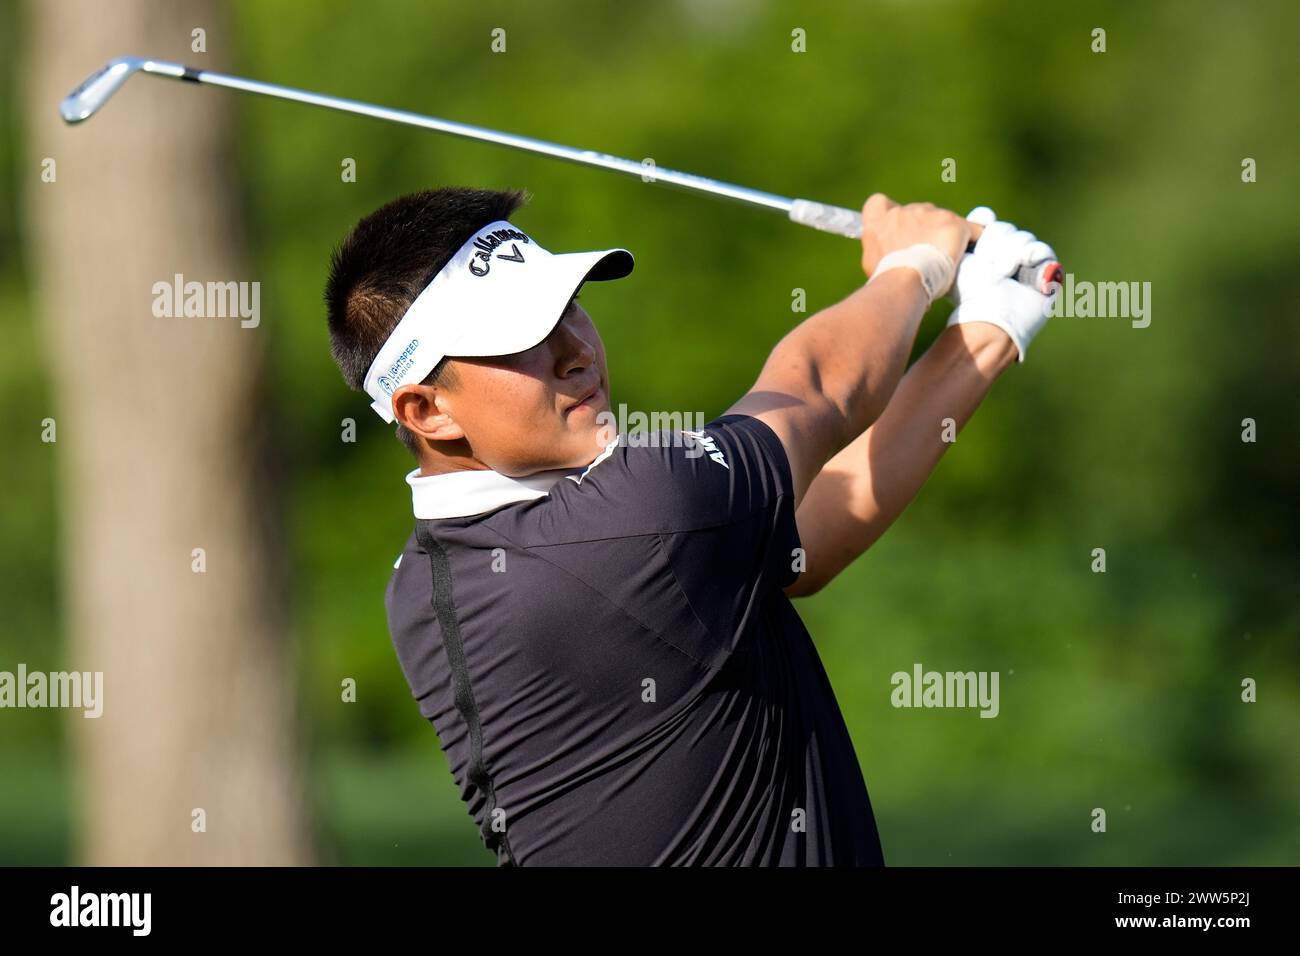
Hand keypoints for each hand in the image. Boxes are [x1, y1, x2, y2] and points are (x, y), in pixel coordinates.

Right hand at [859, 193, 973, 278]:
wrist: (903, 281)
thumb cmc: (885, 278)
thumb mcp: (871, 263)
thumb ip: (880, 250)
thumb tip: (889, 255)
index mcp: (879, 218)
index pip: (880, 203)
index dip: (891, 215)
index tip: (897, 229)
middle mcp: (904, 210)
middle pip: (919, 214)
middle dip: (924, 231)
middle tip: (925, 255)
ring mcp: (931, 213)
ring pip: (945, 221)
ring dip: (945, 235)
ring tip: (947, 260)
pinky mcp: (954, 223)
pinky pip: (973, 229)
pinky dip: (975, 238)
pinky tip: (976, 250)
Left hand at [946, 211, 1057, 361]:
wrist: (988, 316)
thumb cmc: (970, 294)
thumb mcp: (963, 261)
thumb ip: (969, 236)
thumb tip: (984, 212)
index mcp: (987, 256)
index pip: (993, 227)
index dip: (989, 228)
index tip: (982, 228)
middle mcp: (1008, 259)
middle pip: (1008, 231)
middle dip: (997, 243)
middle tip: (991, 264)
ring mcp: (1028, 267)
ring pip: (1025, 239)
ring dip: (1012, 253)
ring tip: (1003, 271)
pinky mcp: (1047, 276)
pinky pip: (1044, 253)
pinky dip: (1033, 255)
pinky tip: (1021, 266)